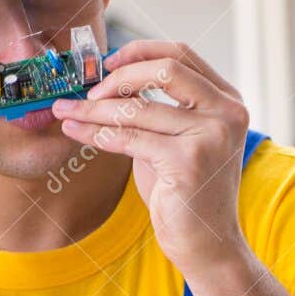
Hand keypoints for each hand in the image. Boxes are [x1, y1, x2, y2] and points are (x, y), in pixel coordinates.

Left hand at [52, 40, 251, 275]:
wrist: (205, 244)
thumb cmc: (184, 192)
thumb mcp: (175, 140)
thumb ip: (156, 108)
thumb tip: (104, 81)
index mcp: (227, 100)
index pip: (181, 54)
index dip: (139, 51)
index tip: (106, 62)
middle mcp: (228, 112)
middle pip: (166, 69)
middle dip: (119, 76)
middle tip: (89, 91)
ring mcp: (212, 136)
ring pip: (140, 107)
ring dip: (95, 109)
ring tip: (67, 111)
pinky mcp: (189, 161)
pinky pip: (131, 138)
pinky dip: (98, 134)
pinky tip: (78, 133)